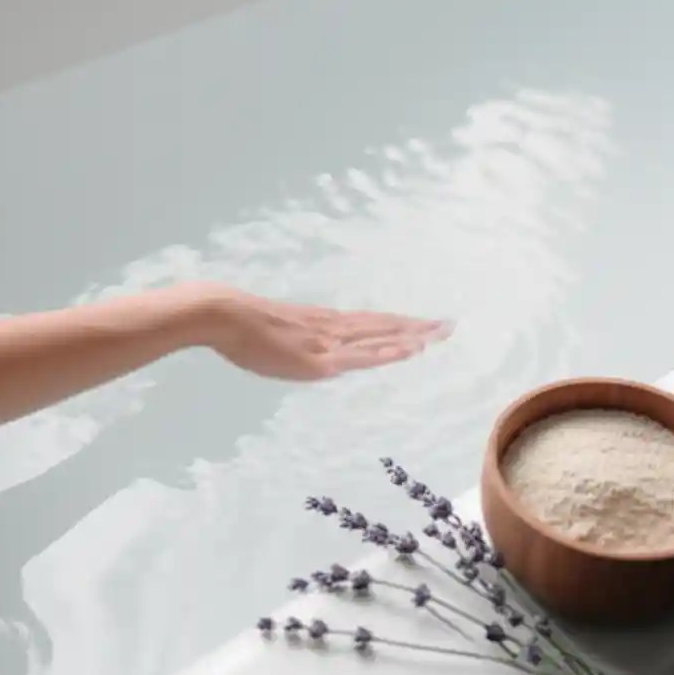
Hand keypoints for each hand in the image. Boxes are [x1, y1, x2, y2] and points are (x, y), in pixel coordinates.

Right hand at [203, 288, 449, 380]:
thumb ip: (296, 344)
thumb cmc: (240, 326)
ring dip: (412, 335)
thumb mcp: (276, 337)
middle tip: (449, 325)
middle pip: (383, 326)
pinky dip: (388, 352)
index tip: (422, 325)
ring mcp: (328, 342)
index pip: (369, 324)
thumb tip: (306, 352)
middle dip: (417, 327)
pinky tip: (410, 350)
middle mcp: (333, 329)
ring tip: (441, 333)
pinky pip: (362, 356)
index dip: (397, 325)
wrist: (224, 316)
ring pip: (380, 337)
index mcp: (322, 324)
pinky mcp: (319, 359)